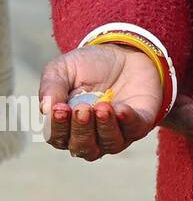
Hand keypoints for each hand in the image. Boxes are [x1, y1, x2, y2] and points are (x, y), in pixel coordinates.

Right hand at [39, 44, 163, 159]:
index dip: (57, 127)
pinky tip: (121, 109)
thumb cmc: (87, 67)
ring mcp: (116, 133)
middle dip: (81, 130)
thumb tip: (44, 108)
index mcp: (66, 127)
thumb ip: (51, 87)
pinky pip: (135, 129)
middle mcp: (91, 136)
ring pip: (109, 143)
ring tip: (101, 107)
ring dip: (105, 127)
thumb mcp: (63, 69)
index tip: (59, 109)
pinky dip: (128, 121)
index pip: (57, 137)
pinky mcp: (139, 124)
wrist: (123, 54)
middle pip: (83, 147)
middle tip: (82, 109)